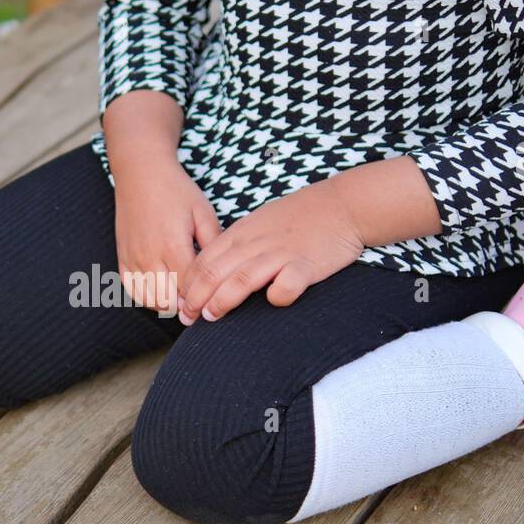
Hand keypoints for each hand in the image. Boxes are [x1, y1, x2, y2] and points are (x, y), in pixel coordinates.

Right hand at [115, 158, 221, 315]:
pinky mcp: (122, 258)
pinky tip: (164, 292)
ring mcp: (133, 259)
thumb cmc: (176, 191)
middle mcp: (149, 256)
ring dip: (169, 304)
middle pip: (170, 301)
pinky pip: (134, 291)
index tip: (216, 299)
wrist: (141, 173)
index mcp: (172, 246)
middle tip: (203, 301)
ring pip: (150, 301)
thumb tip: (224, 270)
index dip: (205, 298)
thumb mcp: (204, 213)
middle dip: (188, 306)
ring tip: (184, 297)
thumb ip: (214, 243)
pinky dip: (149, 298)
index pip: (191, 289)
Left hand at [177, 177, 363, 323]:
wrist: (342, 205)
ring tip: (211, 317)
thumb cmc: (299, 218)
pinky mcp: (306, 264)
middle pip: (215, 272)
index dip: (188, 285)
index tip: (181, 305)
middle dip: (196, 298)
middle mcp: (256, 243)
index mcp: (242, 233)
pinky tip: (274, 302)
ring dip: (222, 301)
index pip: (204, 261)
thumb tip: (212, 274)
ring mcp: (280, 253)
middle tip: (187, 318)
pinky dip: (278, 296)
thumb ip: (237, 247)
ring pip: (241, 279)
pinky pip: (286, 285)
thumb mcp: (258, 224)